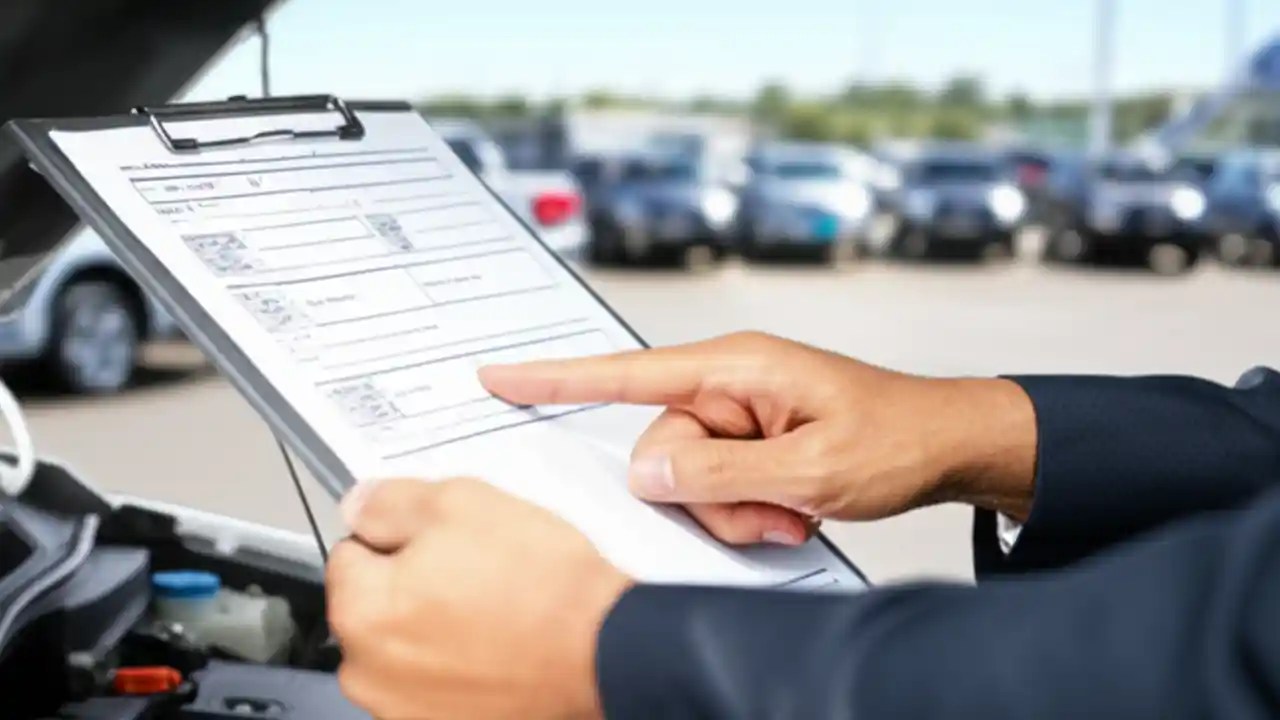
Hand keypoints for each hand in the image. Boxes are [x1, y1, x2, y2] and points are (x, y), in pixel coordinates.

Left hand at [328, 477, 631, 719]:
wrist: (606, 651)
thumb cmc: (541, 586)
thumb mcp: (462, 503)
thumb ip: (391, 502)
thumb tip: (358, 506)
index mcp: (362, 611)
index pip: (350, 553)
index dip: (397, 537)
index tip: (439, 541)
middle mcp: (369, 673)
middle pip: (373, 607)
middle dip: (411, 587)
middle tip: (472, 573)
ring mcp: (404, 711)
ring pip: (404, 650)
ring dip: (434, 632)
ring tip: (492, 614)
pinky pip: (434, 686)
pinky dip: (457, 670)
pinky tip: (497, 650)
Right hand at [480, 332, 1036, 545]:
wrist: (947, 446)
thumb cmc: (896, 439)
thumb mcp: (809, 469)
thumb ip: (717, 473)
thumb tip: (642, 468)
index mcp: (735, 368)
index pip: (627, 372)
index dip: (556, 378)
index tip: (498, 375)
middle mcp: (729, 384)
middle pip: (663, 451)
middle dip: (711, 497)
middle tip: (776, 507)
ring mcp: (740, 415)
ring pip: (689, 480)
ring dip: (737, 510)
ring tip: (795, 507)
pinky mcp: (751, 440)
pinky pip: (717, 487)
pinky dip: (750, 510)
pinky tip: (795, 508)